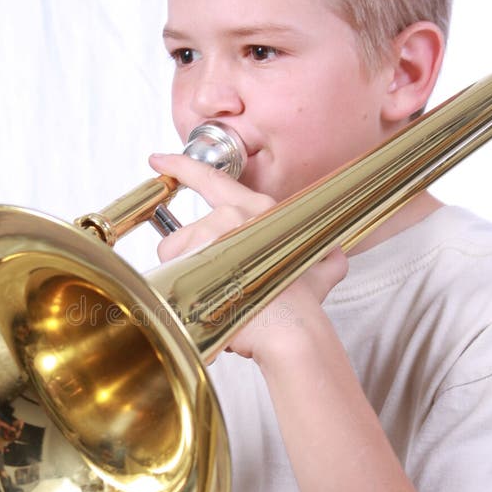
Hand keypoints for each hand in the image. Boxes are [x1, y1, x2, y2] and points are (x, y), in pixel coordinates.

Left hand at [149, 153, 347, 363]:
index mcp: (259, 210)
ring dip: (185, 280)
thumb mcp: (322, 269)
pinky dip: (179, 294)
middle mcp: (234, 215)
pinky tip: (206, 306)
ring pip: (173, 255)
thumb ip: (324, 257)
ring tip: (215, 300)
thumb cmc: (302, 305)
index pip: (212, 179)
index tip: (158, 159)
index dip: (181, 166)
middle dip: (192, 265)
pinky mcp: (197, 255)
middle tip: (215, 290)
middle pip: (186, 234)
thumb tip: (333, 257)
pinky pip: (169, 272)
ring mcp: (213, 232)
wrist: (292, 332)